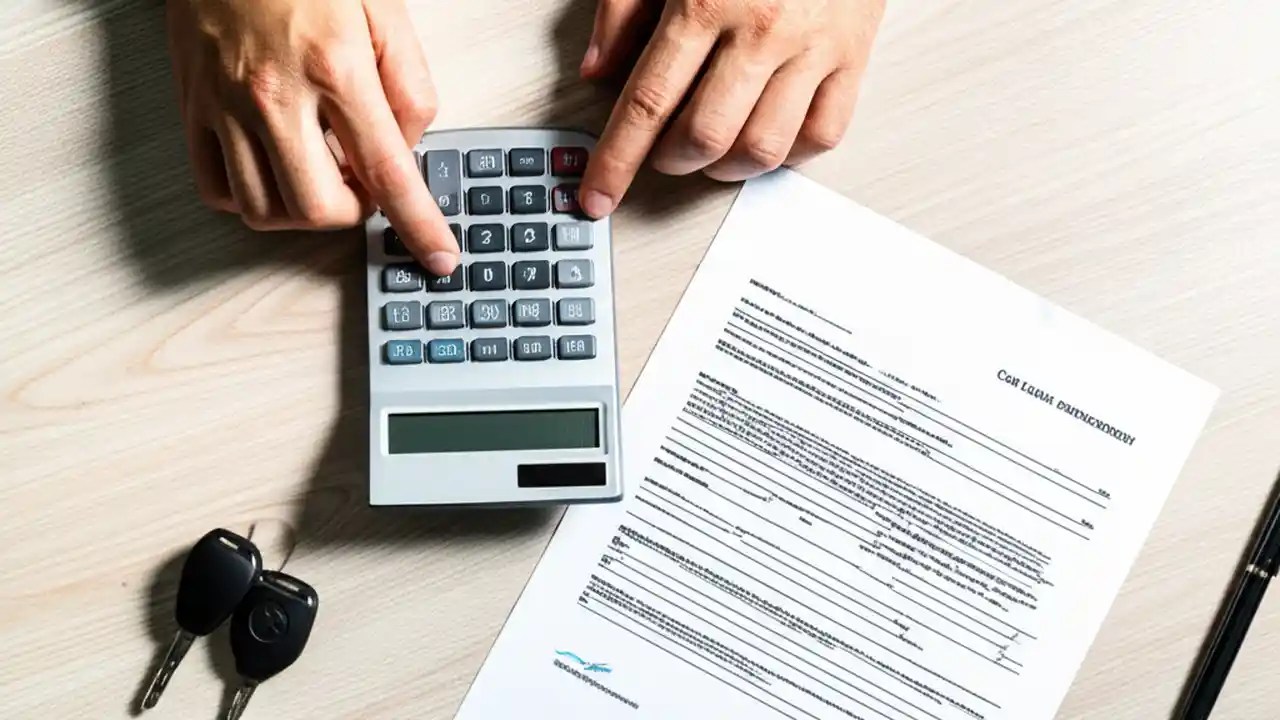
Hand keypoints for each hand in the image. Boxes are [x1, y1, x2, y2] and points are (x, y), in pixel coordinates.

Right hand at [165, 0, 458, 274]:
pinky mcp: (192, 105)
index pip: (386, 171)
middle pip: (317, 208)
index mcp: (333, 66)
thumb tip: (409, 146)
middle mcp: (274, 93)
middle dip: (353, 212)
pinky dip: (252, 198)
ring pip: (264, 209)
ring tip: (323, 172)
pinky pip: (216, 188)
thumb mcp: (384, 9)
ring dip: (305, 212)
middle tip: (365, 181)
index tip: (437, 257)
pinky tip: (276, 170)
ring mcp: (224, 104)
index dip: (418, 224)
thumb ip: (409, 83)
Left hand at [577, 0, 883, 217]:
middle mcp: (763, 30)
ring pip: (762, 149)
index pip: (649, 103)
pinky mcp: (854, 56)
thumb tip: (600, 72)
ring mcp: (814, 48)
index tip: (599, 195)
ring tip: (710, 148)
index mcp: (706, 1)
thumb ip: (624, 8)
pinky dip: (786, 153)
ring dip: (724, 167)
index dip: (618, 160)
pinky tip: (763, 133)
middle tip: (661, 150)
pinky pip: (821, 135)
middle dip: (670, 161)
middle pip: (705, 137)